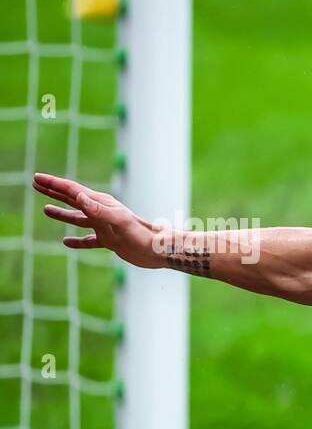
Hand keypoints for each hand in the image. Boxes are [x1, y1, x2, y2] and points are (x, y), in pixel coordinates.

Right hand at [33, 173, 167, 268]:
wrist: (159, 250)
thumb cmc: (141, 235)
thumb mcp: (118, 221)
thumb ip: (99, 209)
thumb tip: (78, 196)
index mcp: (101, 204)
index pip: (73, 190)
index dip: (54, 184)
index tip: (36, 177)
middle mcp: (101, 212)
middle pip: (73, 199)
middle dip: (53, 191)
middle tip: (35, 183)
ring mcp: (105, 227)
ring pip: (78, 218)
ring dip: (61, 213)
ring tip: (44, 209)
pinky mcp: (110, 241)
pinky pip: (88, 240)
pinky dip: (76, 241)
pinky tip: (66, 242)